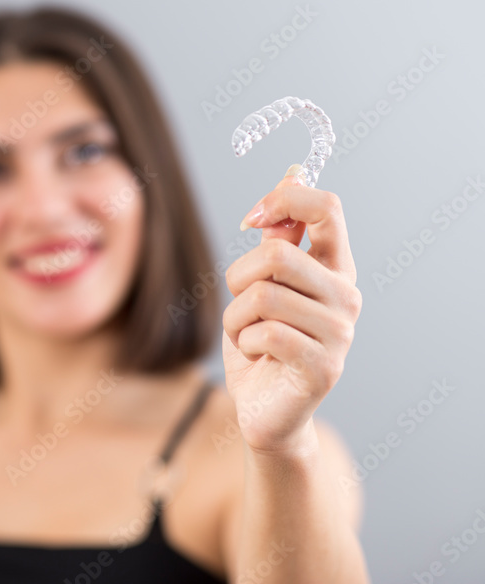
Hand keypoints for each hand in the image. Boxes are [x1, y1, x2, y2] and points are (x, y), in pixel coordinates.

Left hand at [221, 164, 362, 455]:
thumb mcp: (263, 283)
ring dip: (237, 317)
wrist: (265, 410)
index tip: (251, 218)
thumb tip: (294, 173)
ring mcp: (341, 333)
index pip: (328, 208)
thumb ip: (279, 236)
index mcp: (336, 268)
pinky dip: (243, 343)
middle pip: (278, 254)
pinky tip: (255, 356)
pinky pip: (265, 333)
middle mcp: (347, 296)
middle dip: (239, 278)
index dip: (283, 200)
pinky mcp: (323, 367)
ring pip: (263, 296)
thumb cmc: (262, 343)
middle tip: (242, 305)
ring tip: (247, 335)